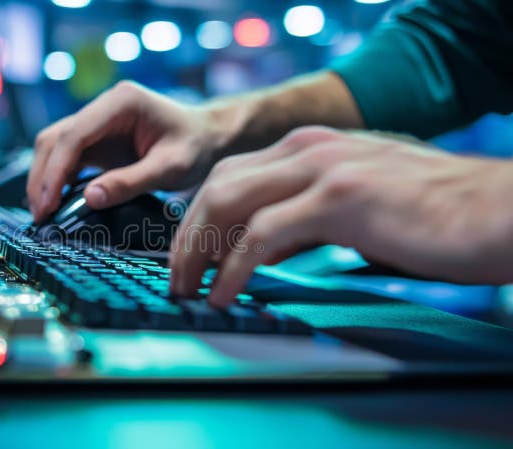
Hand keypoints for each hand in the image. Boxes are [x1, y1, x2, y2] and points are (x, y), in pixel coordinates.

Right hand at [27, 81, 241, 221]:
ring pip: (55, 147)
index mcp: (121, 102)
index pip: (74, 134)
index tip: (48, 203)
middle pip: (55, 138)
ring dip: (45, 178)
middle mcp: (103, 107)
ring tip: (45, 213)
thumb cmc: (196, 147)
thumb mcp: (170, 168)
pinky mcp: (97, 139)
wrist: (209, 137)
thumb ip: (130, 183)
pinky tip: (57, 203)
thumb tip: (90, 199)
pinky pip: (68, 157)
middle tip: (41, 215)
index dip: (55, 170)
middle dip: (43, 177)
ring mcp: (98, 122)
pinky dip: (58, 179)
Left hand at [169, 126, 512, 306]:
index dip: (198, 216)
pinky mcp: (339, 198)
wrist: (497, 211)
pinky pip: (261, 236)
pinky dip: (232, 269)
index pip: (231, 174)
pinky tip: (223, 295)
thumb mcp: (356, 204)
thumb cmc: (432, 216)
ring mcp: (323, 168)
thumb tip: (262, 249)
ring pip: (228, 203)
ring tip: (186, 289)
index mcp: (311, 146)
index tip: (186, 254)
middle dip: (186, 235)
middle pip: (218, 185)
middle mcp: (309, 148)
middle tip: (175, 276)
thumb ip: (306, 217)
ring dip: (197, 251)